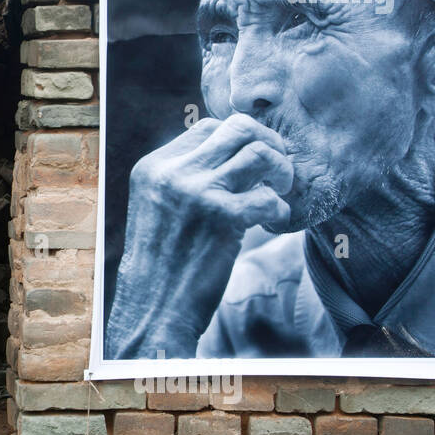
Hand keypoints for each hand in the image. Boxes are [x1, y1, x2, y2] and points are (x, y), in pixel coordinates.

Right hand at [105, 113, 293, 358]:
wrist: (153, 307)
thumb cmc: (162, 263)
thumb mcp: (158, 207)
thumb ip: (184, 178)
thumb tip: (231, 153)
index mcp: (154, 166)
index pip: (209, 127)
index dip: (241, 141)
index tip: (255, 165)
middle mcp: (173, 172)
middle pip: (237, 127)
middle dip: (268, 143)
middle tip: (278, 171)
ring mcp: (197, 192)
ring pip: (260, 151)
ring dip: (281, 171)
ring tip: (280, 193)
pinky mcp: (222, 218)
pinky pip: (269, 196)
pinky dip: (280, 209)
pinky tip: (273, 224)